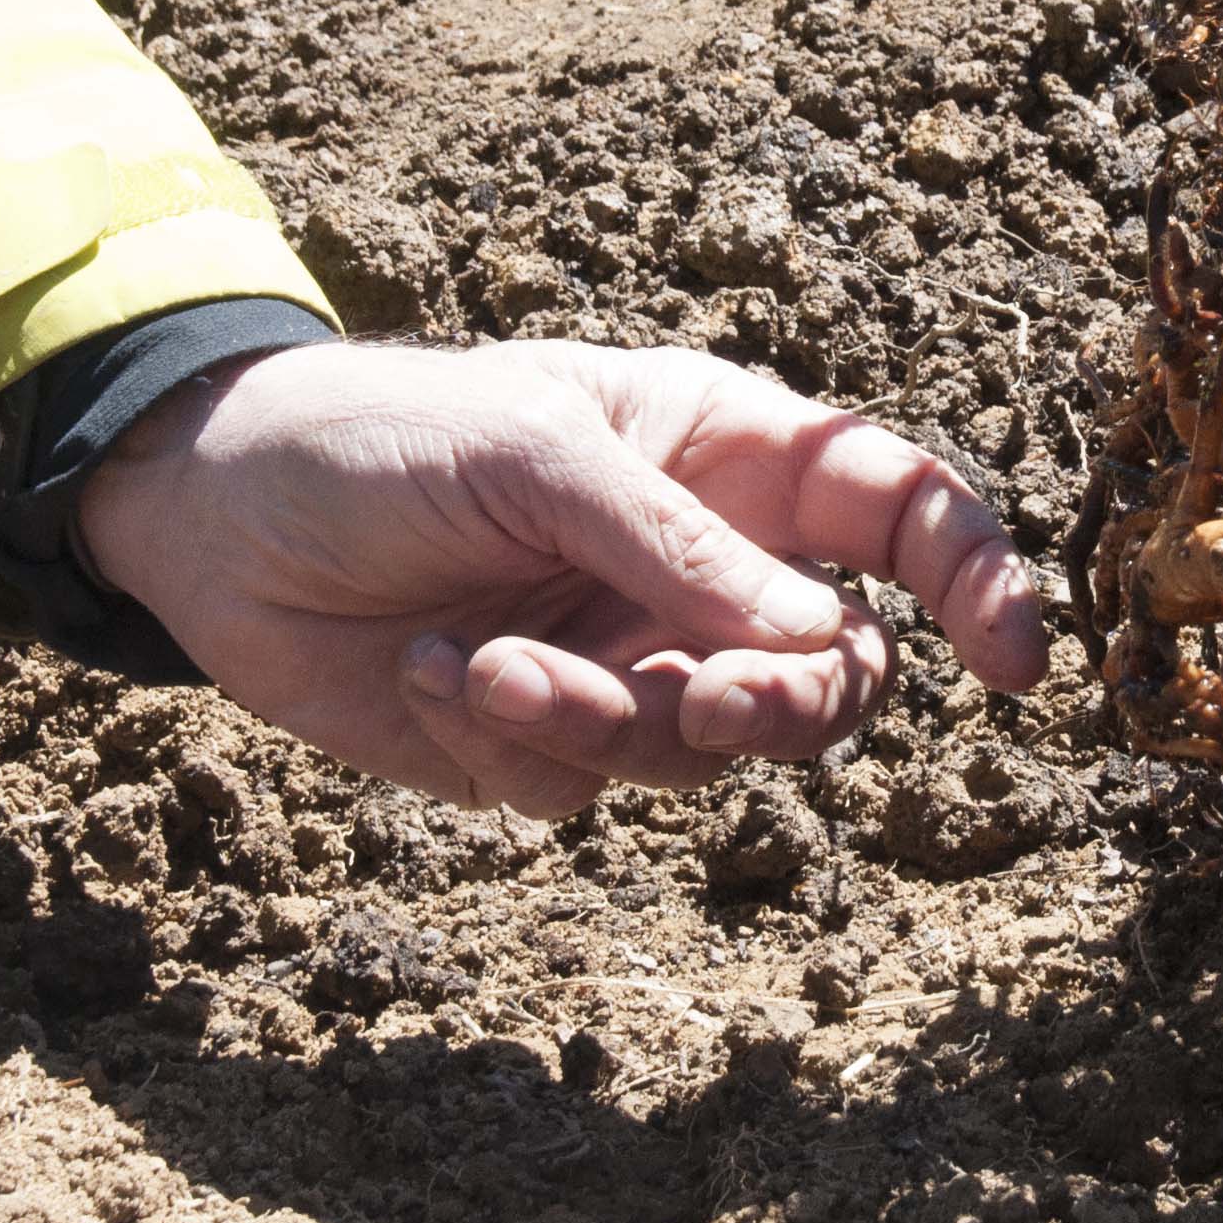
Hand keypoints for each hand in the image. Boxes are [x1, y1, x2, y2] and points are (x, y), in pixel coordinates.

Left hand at [72, 340, 1046, 815]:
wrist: (210, 517)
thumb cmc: (381, 436)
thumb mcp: (536, 455)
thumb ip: (677, 549)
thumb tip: (816, 646)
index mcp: (731, 456)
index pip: (900, 517)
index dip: (976, 583)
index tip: (1013, 665)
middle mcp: (700, 568)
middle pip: (828, 675)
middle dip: (782, 706)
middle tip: (706, 702)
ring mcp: (626, 659)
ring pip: (703, 752)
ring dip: (607, 724)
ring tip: (497, 669)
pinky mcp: (542, 740)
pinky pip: (581, 787)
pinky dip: (511, 739)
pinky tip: (438, 675)